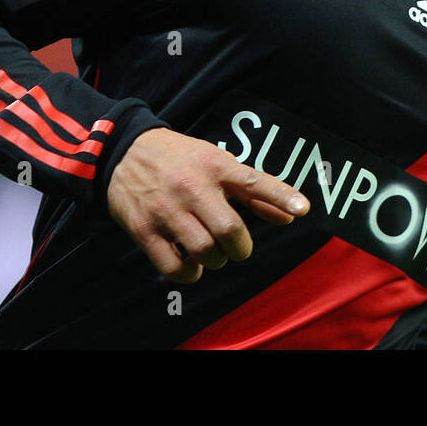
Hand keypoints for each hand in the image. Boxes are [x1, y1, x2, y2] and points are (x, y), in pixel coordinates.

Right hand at [107, 128, 309, 282]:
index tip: (303, 210)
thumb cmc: (181, 159)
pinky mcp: (144, 229)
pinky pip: (174, 267)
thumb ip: (254, 191)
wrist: (123, 152)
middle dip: (240, 247)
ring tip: (213, 253)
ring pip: (204, 251)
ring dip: (216, 261)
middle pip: (229, 230)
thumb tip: (291, 217)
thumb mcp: (217, 162)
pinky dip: (190, 274)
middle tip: (237, 247)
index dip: (281, 196)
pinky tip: (192, 265)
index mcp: (215, 166)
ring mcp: (167, 209)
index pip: (254, 182)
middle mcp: (192, 187)